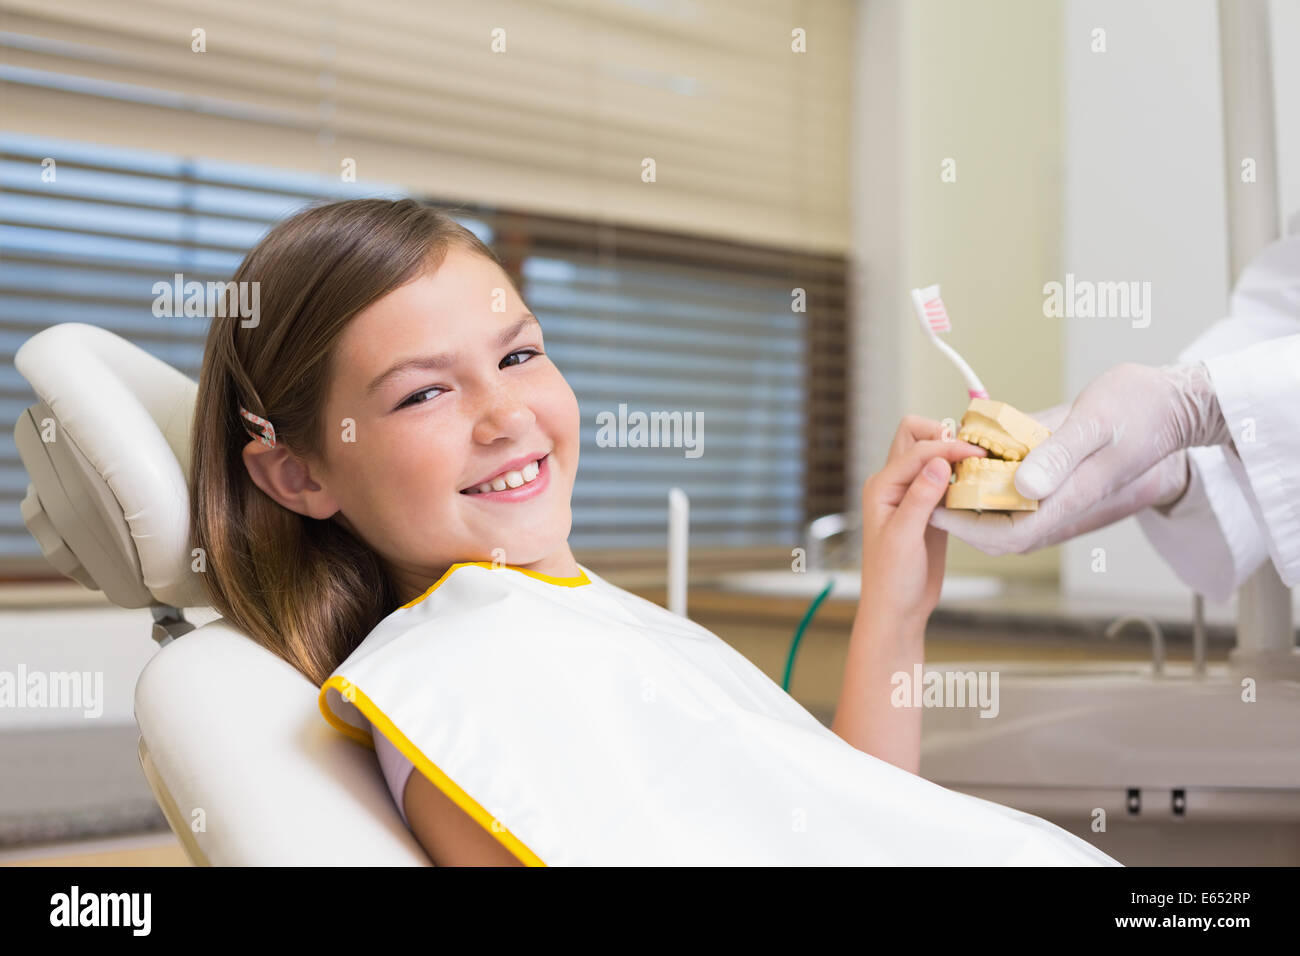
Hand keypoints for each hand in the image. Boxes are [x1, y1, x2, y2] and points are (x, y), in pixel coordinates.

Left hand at [860, 416, 988, 626]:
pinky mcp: (930, 508)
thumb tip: (939, 463)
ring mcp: (912, 494)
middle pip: (916, 438)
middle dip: (943, 436)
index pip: (917, 451)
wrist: (897, 609)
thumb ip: (920, 498)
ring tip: (982, 462)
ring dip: (954, 454)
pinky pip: (946, 479)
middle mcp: (894, 484)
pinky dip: (961, 475)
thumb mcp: (904, 538)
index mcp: (881, 486)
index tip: (978, 453)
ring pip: (932, 457)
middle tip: (974, 451)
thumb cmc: (891, 579)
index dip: (947, 447)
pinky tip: (980, 482)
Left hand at [927, 361, 1218, 553]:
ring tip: (942, 469)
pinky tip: (973, 450)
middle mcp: (1062, 500)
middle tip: (928, 486)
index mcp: (1069, 497)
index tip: (931, 506)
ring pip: (1005, 511)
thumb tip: (1020, 485)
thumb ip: (1057, 454)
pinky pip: (1017, 489)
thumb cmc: (1139, 408)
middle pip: (1000, 531)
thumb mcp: (1094, 424)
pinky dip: (990, 476)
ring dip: (972, 496)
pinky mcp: (1059, 475)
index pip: (1008, 535)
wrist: (1173, 403)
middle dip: (960, 515)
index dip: (965, 528)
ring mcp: (1061, 491)